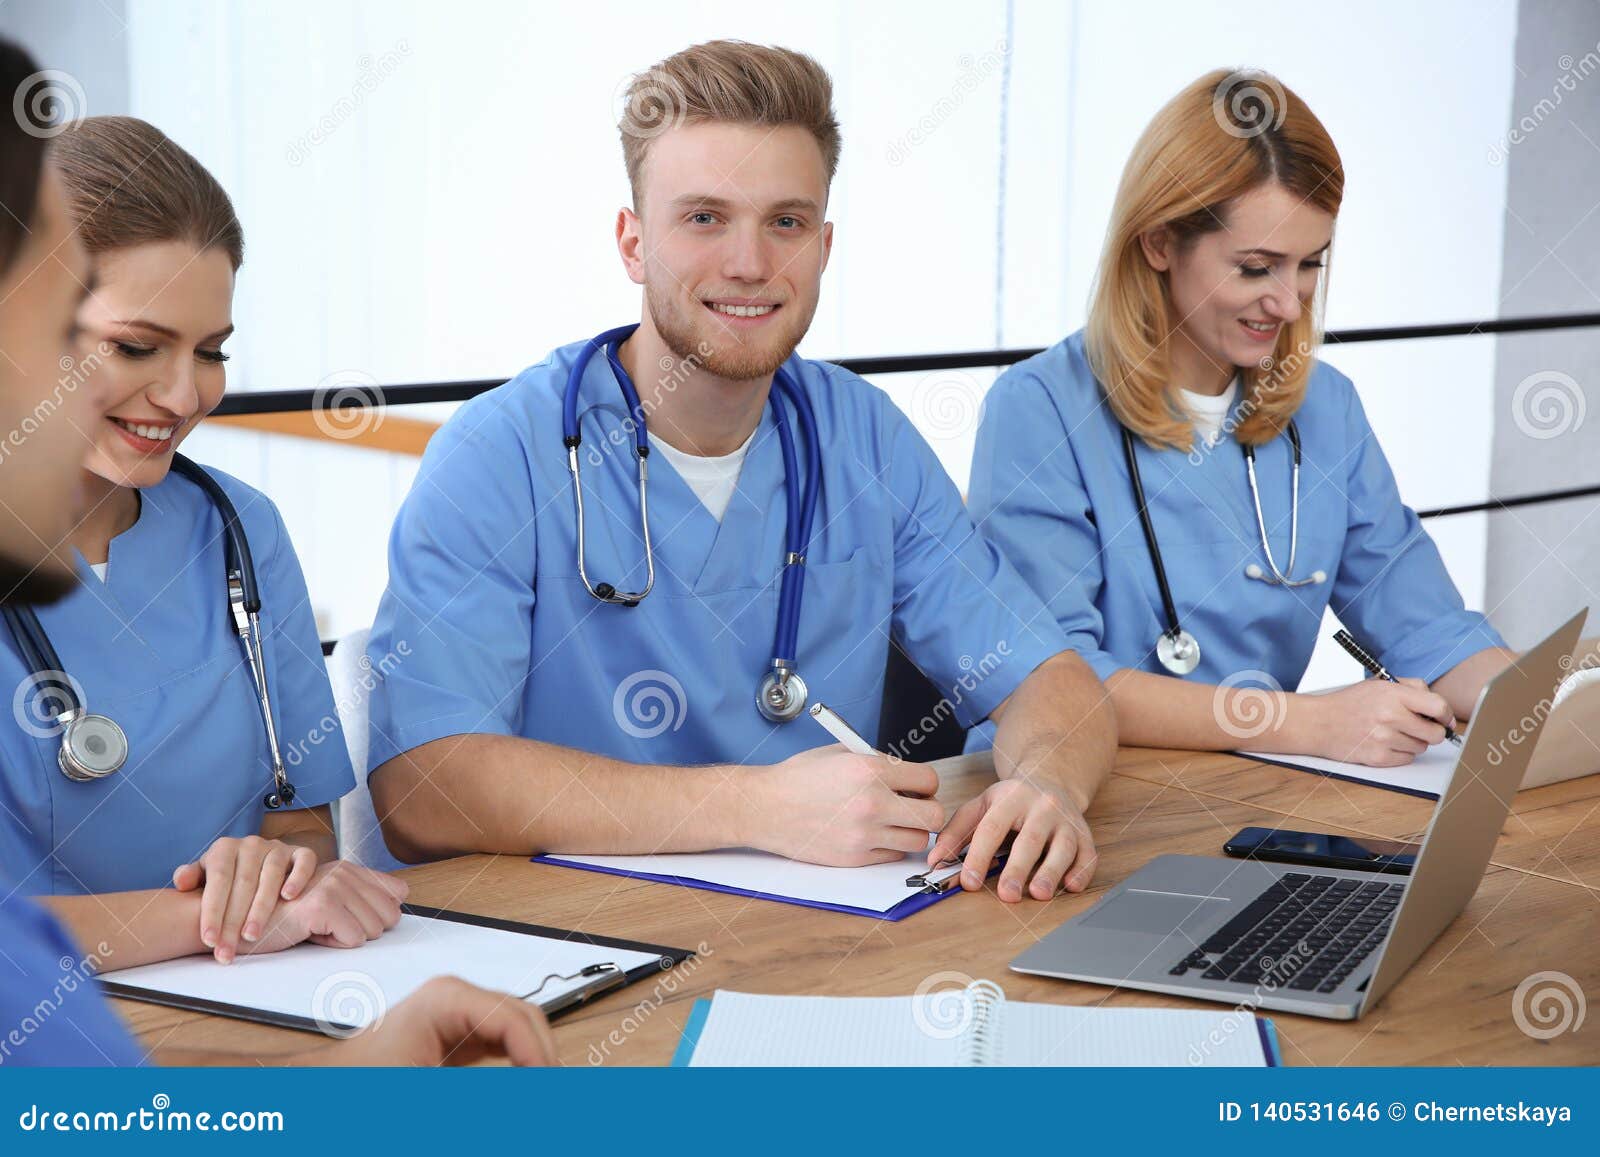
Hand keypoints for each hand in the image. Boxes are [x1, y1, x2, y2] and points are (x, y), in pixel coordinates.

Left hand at [173, 835, 320, 961]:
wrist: (259, 859)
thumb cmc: (228, 877)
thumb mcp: (206, 875)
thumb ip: (192, 876)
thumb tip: (181, 882)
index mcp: (225, 849)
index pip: (218, 881)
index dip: (213, 911)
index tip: (209, 940)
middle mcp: (251, 844)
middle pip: (243, 884)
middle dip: (234, 921)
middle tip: (228, 950)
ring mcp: (277, 847)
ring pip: (272, 876)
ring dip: (262, 908)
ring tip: (252, 935)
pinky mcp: (300, 852)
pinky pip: (304, 861)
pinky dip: (298, 877)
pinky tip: (289, 897)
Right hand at [243, 860, 408, 955]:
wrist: (245, 924)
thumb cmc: (286, 918)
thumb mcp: (329, 902)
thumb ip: (362, 896)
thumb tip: (401, 899)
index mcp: (348, 868)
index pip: (398, 892)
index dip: (380, 914)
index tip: (354, 917)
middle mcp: (343, 871)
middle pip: (390, 915)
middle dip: (364, 929)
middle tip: (330, 925)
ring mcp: (333, 886)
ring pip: (373, 929)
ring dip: (346, 937)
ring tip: (318, 927)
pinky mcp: (323, 905)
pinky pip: (354, 939)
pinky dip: (335, 944)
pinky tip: (311, 933)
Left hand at [299, 977, 554, 1066]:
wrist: (327, 1087)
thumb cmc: (359, 1080)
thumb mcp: (426, 1084)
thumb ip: (484, 1084)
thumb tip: (530, 1081)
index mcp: (447, 999)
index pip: (515, 1020)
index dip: (539, 1056)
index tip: (549, 1084)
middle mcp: (457, 1001)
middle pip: (524, 1021)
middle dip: (542, 1058)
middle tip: (554, 1089)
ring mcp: (458, 1018)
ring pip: (519, 1034)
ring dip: (532, 1062)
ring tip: (541, 1086)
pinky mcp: (457, 1040)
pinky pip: (503, 1047)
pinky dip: (517, 1066)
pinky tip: (523, 1081)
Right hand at [751, 745, 945, 865]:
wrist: (766, 807)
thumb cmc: (800, 778)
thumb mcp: (841, 754)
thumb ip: (878, 762)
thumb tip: (909, 776)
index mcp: (870, 769)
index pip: (929, 780)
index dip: (926, 784)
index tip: (917, 787)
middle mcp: (872, 802)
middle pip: (933, 816)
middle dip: (927, 810)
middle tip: (912, 807)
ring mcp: (864, 833)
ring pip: (918, 841)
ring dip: (910, 831)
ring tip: (892, 823)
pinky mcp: (855, 857)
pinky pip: (893, 856)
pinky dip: (890, 847)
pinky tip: (873, 834)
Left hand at [928, 779, 1096, 901]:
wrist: (1051, 782)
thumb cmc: (1012, 802)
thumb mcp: (981, 806)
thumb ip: (956, 832)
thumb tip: (936, 861)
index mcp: (1011, 798)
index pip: (992, 828)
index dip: (978, 855)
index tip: (968, 881)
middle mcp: (1042, 807)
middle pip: (1029, 839)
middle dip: (1017, 868)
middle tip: (1007, 895)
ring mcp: (1066, 821)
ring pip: (1062, 847)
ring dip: (1051, 872)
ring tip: (1039, 894)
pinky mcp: (1085, 835)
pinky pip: (1087, 854)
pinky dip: (1081, 872)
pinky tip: (1071, 886)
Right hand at [1307, 678, 1455, 766]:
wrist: (1318, 723)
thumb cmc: (1350, 702)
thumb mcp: (1379, 684)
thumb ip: (1412, 688)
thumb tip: (1441, 709)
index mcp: (1393, 695)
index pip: (1438, 707)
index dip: (1446, 715)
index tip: (1444, 719)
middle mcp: (1390, 717)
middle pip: (1435, 734)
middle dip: (1433, 732)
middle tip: (1420, 727)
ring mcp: (1383, 739)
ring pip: (1421, 748)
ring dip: (1413, 742)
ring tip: (1393, 732)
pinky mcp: (1377, 758)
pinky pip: (1407, 759)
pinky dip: (1401, 753)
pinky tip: (1385, 743)